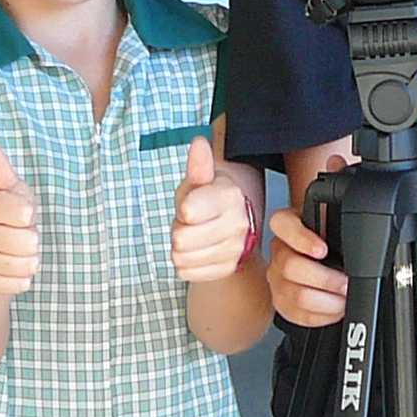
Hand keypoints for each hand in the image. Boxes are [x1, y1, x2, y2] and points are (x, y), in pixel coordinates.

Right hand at [0, 141, 40, 296]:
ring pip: (26, 264)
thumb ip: (2, 172)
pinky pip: (19, 284)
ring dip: (31, 259)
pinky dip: (23, 278)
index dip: (30, 213)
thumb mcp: (10, 189)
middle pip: (29, 241)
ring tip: (19, 250)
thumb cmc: (8, 211)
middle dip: (33, 238)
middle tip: (20, 233)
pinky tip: (13, 268)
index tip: (21, 211)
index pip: (24, 212)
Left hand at [169, 136, 254, 284]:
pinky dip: (187, 264)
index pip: (188, 213)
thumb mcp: (199, 179)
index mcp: (230, 196)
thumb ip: (198, 165)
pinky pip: (188, 273)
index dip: (182, 211)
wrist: (231, 223)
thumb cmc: (207, 198)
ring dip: (181, 248)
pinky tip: (197, 251)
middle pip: (180, 240)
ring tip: (194, 235)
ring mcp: (234, 249)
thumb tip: (199, 143)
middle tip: (189, 223)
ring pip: (181, 258)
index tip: (189, 207)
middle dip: (178, 230)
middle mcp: (238, 224)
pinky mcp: (227, 269)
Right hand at [265, 164, 348, 326]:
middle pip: (291, 268)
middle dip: (325, 279)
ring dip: (326, 300)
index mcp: (288, 226)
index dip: (302, 239)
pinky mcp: (282, 303)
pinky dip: (320, 316)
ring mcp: (277, 279)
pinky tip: (334, 308)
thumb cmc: (328, 235)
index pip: (282, 226)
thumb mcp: (334, 210)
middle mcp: (278, 252)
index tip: (323, 249)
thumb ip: (338, 182)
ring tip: (344, 297)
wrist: (322, 262)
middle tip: (346, 282)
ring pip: (296, 295)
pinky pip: (296, 315)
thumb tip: (337, 160)